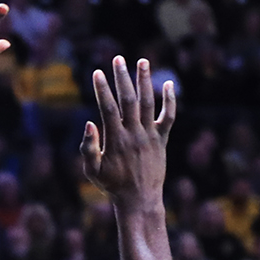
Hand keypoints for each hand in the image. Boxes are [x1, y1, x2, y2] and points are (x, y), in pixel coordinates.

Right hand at [80, 56, 175, 206]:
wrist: (139, 200)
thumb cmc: (112, 186)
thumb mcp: (93, 171)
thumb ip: (88, 148)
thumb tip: (88, 123)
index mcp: (116, 140)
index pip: (108, 108)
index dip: (102, 89)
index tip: (96, 73)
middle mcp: (134, 134)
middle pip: (128, 99)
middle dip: (122, 77)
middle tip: (118, 59)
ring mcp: (150, 136)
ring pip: (148, 103)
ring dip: (145, 81)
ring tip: (142, 61)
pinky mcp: (162, 140)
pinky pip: (169, 117)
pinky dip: (170, 100)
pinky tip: (168, 84)